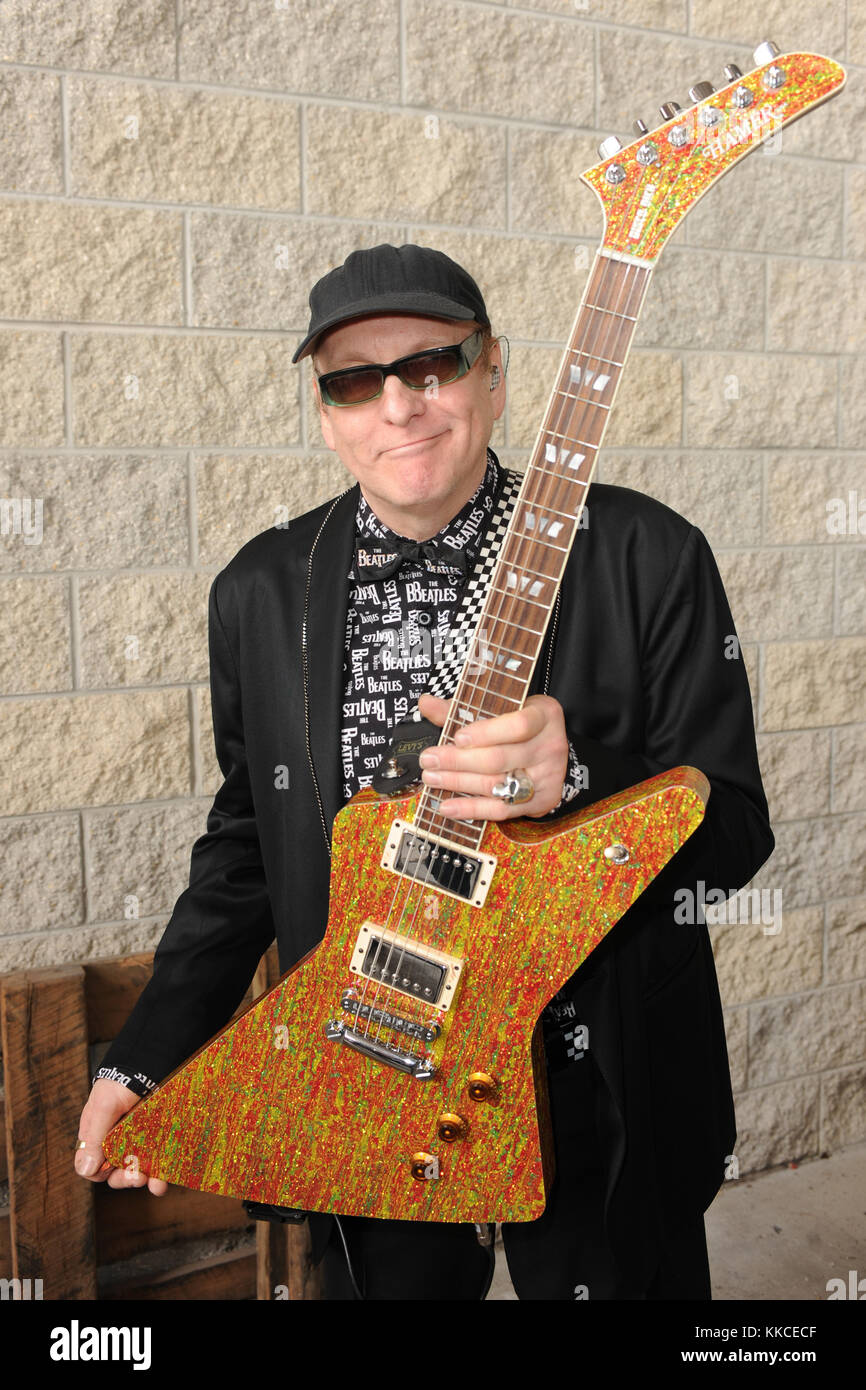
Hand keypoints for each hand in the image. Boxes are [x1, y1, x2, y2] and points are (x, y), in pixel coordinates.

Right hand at [74, 1079, 167, 1194]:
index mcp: (97, 1137)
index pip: (93, 1167)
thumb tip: (86, 1170)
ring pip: (139, 1171)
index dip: (101, 1173)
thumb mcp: (104, 1107)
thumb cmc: (121, 1082)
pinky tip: (165, 1178)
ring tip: (155, 1183)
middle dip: (125, 1180)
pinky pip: (159, 1161)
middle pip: (116, 1174)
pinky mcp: (159, 1138)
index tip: (111, 1170)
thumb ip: (94, 1138)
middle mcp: (117, 1143)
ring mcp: (139, 1141)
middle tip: (136, 1177)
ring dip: (146, 1181)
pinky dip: (162, 1173)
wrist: (151, 1062)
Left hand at [417, 692, 569, 820]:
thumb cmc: (521, 725)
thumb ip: (463, 708)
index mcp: (543, 715)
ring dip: (458, 783)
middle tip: (429, 759)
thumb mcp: (502, 709)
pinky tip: (448, 806)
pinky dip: (471, 809)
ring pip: (496, 784)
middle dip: (458, 760)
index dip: (486, 733)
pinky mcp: (539, 801)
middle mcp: (549, 746)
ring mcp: (546, 777)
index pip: (518, 725)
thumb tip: (427, 704)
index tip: (458, 737)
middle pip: (499, 758)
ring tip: (432, 777)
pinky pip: (501, 809)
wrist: (552, 750)